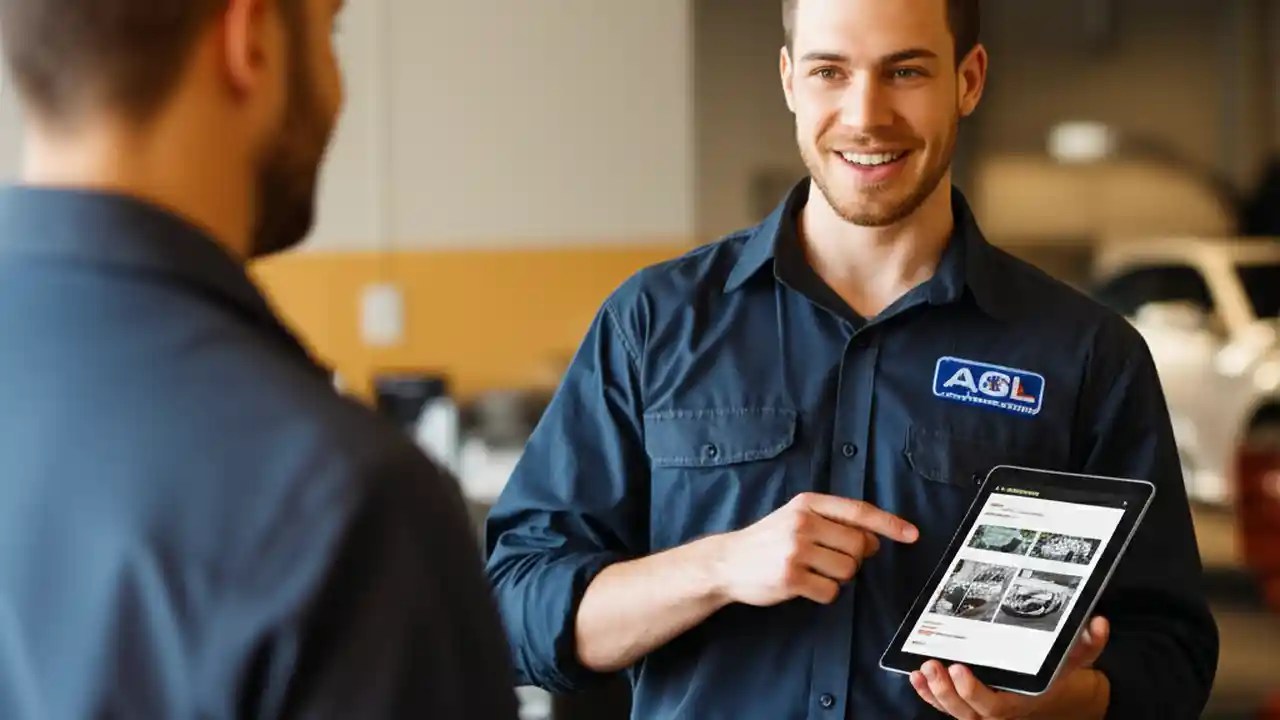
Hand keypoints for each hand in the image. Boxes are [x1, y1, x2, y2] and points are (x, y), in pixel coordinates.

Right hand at [713, 492, 917, 606]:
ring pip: (848, 571)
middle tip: (829, 559)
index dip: (889, 523)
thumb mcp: (796, 516)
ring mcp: (796, 550)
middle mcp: (802, 523)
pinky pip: (831, 592)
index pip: (859, 511)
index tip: (912, 534)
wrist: (726, 561)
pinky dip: (823, 593)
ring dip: (837, 577)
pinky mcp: (791, 577)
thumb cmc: (768, 539)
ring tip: (812, 570)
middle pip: (859, 546)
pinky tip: (803, 585)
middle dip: (854, 558)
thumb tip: (874, 540)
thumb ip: (833, 521)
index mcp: (807, 503)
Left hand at [910, 616, 1110, 719]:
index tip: (959, 668)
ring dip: (934, 693)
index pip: (993, 707)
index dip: (972, 692)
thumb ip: (1087, 645)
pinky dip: (929, 695)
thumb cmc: (1061, 678)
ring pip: (953, 712)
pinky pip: (946, 707)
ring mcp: (982, 713)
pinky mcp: (970, 707)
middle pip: (966, 712)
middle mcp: (999, 714)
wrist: (1057, 701)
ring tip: (923, 669)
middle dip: (946, 691)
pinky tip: (916, 677)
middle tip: (933, 664)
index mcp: (1021, 704)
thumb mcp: (1076, 662)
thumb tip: (1099, 623)